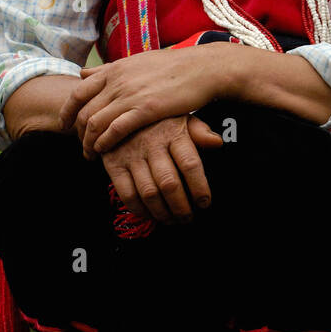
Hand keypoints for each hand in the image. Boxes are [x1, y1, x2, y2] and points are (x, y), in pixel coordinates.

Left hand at [59, 46, 231, 157]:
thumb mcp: (136, 61)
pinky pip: (115, 129)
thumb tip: (83, 72)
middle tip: (78, 146)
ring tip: (89, 155)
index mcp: (115, 69)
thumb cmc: (173, 66)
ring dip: (88, 142)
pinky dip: (104, 142)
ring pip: (95, 122)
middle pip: (84, 111)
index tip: (64, 125)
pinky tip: (103, 151)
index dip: (67, 111)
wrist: (202, 68)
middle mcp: (118, 81)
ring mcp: (130, 95)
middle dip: (76, 132)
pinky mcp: (145, 109)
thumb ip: (108, 69)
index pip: (78, 91)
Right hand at [101, 115, 223, 224]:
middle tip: (188, 218)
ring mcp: (131, 155)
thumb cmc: (156, 119)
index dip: (199, 188)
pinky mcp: (114, 165)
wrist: (117, 111)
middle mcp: (152, 144)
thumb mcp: (180, 117)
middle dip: (181, 207)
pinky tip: (151, 214)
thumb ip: (200, 131)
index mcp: (173, 133)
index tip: (204, 203)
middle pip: (169, 184)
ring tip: (172, 220)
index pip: (190, 164)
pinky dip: (140, 210)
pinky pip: (127, 194)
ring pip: (149, 193)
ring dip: (163, 213)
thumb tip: (217, 142)